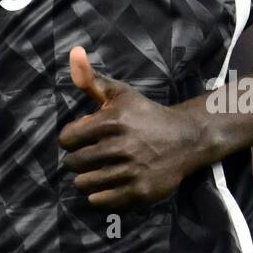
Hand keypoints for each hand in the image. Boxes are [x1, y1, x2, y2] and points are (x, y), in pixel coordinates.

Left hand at [58, 46, 217, 209]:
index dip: (70, 138)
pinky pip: (100, 201)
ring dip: (87, 178)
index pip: (67, 139)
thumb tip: (74, 51)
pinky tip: (110, 182)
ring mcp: (131, 171)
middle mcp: (122, 147)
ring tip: (100, 169)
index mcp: (113, 121)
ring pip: (84, 184)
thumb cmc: (144, 114)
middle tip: (92, 155)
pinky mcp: (140, 192)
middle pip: (73, 163)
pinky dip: (99, 195)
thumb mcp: (119, 93)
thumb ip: (90, 78)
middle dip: (78, 159)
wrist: (185, 139)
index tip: (82, 138)